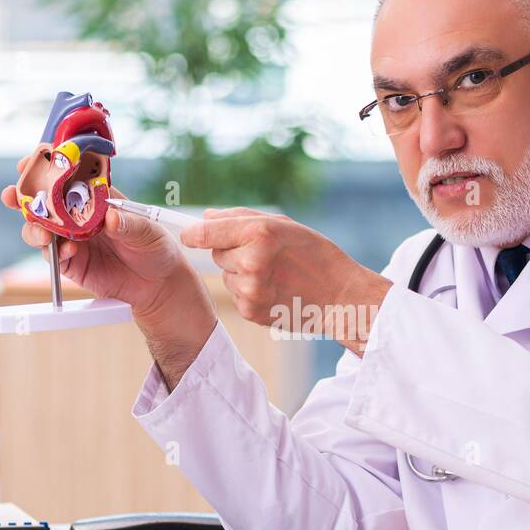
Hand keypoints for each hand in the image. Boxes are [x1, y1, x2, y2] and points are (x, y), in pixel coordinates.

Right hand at [0, 159, 215, 386]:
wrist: (158, 284)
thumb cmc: (155, 248)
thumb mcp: (148, 232)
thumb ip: (128, 224)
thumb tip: (110, 218)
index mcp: (95, 196)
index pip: (66, 175)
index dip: (45, 166)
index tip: (30, 161)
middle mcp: (77, 215)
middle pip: (42, 201)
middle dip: (24, 196)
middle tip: (13, 195)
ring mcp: (71, 238)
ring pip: (40, 229)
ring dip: (34, 228)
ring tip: (44, 235)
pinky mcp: (72, 263)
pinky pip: (54, 256)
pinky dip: (55, 252)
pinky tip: (67, 251)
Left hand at [181, 208, 392, 353]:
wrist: (340, 296)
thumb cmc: (315, 254)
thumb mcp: (283, 224)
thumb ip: (241, 218)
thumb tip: (206, 217)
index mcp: (259, 234)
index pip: (204, 234)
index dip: (193, 234)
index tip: (189, 235)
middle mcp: (251, 262)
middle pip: (215, 254)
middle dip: (230, 251)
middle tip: (262, 253)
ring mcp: (251, 290)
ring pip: (226, 276)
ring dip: (240, 272)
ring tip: (272, 273)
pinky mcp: (251, 311)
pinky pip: (236, 295)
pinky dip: (249, 291)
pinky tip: (274, 289)